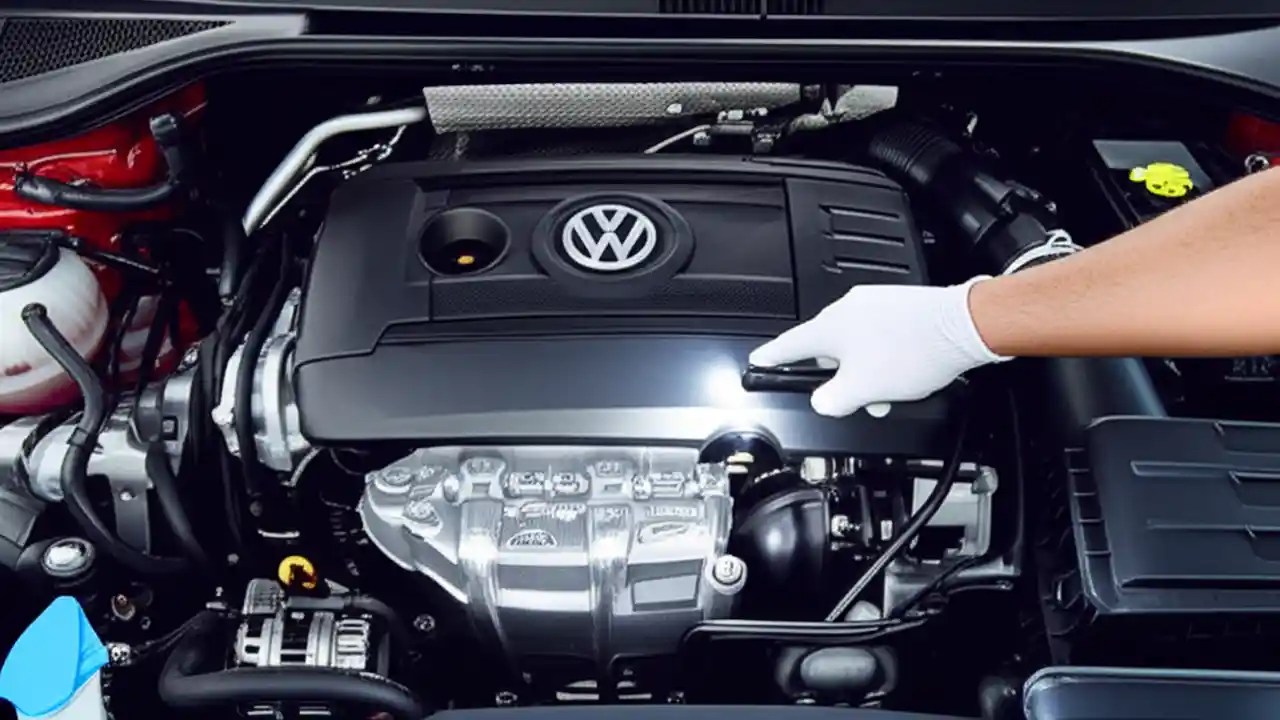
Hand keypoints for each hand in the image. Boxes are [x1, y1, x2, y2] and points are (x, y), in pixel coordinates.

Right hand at [749, 278, 1006, 416]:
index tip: (759, 361)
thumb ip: (831, 400)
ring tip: (889, 390)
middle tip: (853, 397)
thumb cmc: (913, 352)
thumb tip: (823, 401)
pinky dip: (885, 355)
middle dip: (839, 376)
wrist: (963, 327)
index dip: (771, 358)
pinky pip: (880, 334)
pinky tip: (903, 371)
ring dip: (866, 369)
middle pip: (828, 347)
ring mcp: (875, 303)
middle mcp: (848, 308)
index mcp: (830, 327)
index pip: (788, 345)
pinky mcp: (900, 305)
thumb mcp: (862, 390)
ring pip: (857, 343)